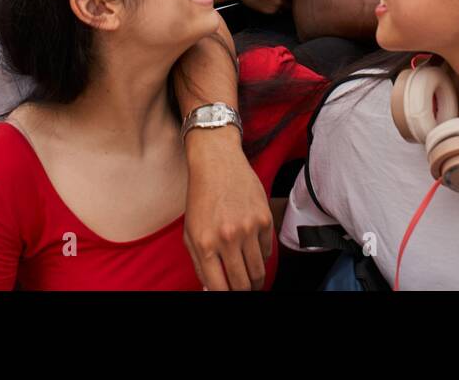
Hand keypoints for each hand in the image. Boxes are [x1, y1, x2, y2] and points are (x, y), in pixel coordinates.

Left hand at [183, 128, 272, 290]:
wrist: (217, 162)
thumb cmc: (201, 197)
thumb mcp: (191, 232)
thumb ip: (200, 264)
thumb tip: (211, 289)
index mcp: (204, 243)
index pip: (219, 288)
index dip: (225, 296)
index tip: (228, 293)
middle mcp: (227, 238)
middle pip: (242, 284)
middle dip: (243, 291)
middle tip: (242, 288)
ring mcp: (248, 229)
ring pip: (258, 271)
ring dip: (255, 280)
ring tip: (251, 279)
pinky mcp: (264, 219)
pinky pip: (268, 251)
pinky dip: (262, 257)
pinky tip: (253, 252)